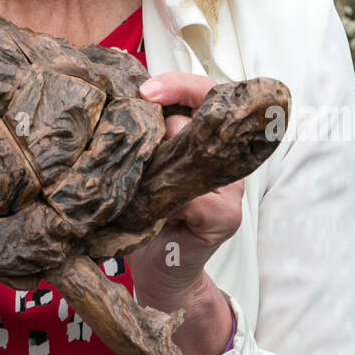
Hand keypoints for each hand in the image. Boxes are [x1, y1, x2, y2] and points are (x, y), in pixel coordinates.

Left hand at [127, 73, 243, 311]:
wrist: (159, 270)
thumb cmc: (145, 210)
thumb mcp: (142, 164)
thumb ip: (145, 131)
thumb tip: (122, 88)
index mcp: (205, 135)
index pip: (205, 91)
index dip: (178, 84)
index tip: (145, 90)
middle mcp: (225, 154)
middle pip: (196, 118)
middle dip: (160, 129)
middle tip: (141, 151)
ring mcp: (232, 185)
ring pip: (195, 154)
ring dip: (162, 167)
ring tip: (146, 187)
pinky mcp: (229, 215)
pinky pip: (198, 197)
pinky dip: (172, 203)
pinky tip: (161, 214)